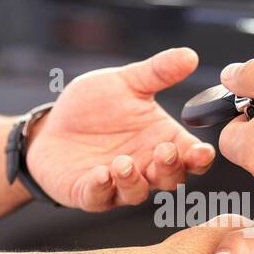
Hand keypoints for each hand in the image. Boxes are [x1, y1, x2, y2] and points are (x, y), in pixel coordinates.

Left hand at [26, 47, 215, 210]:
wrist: (51, 125)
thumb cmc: (94, 107)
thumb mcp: (126, 83)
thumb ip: (158, 72)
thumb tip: (189, 55)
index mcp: (162, 141)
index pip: (191, 156)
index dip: (200, 158)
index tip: (202, 152)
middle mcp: (145, 166)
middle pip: (171, 179)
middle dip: (170, 168)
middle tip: (164, 151)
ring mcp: (118, 184)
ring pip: (136, 193)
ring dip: (133, 181)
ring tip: (123, 162)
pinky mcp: (89, 193)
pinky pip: (99, 198)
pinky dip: (101, 188)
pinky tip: (100, 174)